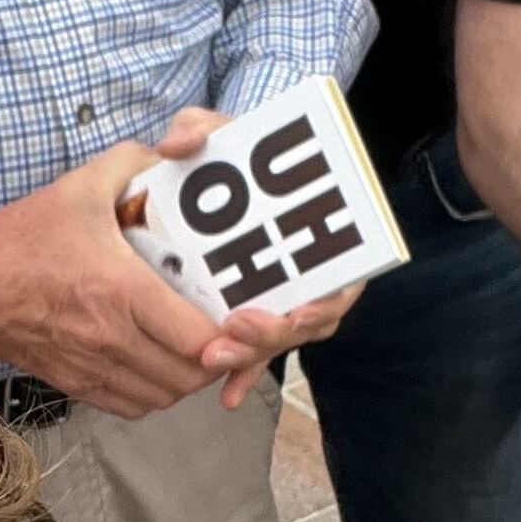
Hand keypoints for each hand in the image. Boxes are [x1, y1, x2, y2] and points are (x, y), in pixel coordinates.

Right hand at [0, 115, 227, 418]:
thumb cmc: (22, 234)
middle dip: (215, 359)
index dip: (228, 338)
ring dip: (186, 379)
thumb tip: (176, 152)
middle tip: (222, 331)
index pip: (198, 340)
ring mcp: (90, 367)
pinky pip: (133, 407)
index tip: (237, 319)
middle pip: (189, 377)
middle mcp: (109, 338)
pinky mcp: (74, 384)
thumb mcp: (82, 184)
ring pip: (164, 397)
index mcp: (119, 290)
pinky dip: (153, 392)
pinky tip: (155, 363)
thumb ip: (134, 163)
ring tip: (191, 348)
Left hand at [116, 111, 363, 412]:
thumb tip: (181, 145)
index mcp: (319, 228)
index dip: (322, 300)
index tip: (293, 307)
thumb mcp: (215, 127)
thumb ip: (199, 126)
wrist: (216, 173)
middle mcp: (311, 270)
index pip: (340, 275)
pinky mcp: (253, 315)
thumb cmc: (228, 150)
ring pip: (278, 340)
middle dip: (273, 333)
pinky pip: (254, 352)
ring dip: (249, 355)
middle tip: (235, 330)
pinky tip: (225, 395)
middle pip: (309, 319)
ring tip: (213, 360)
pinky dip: (240, 373)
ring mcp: (282, 297)